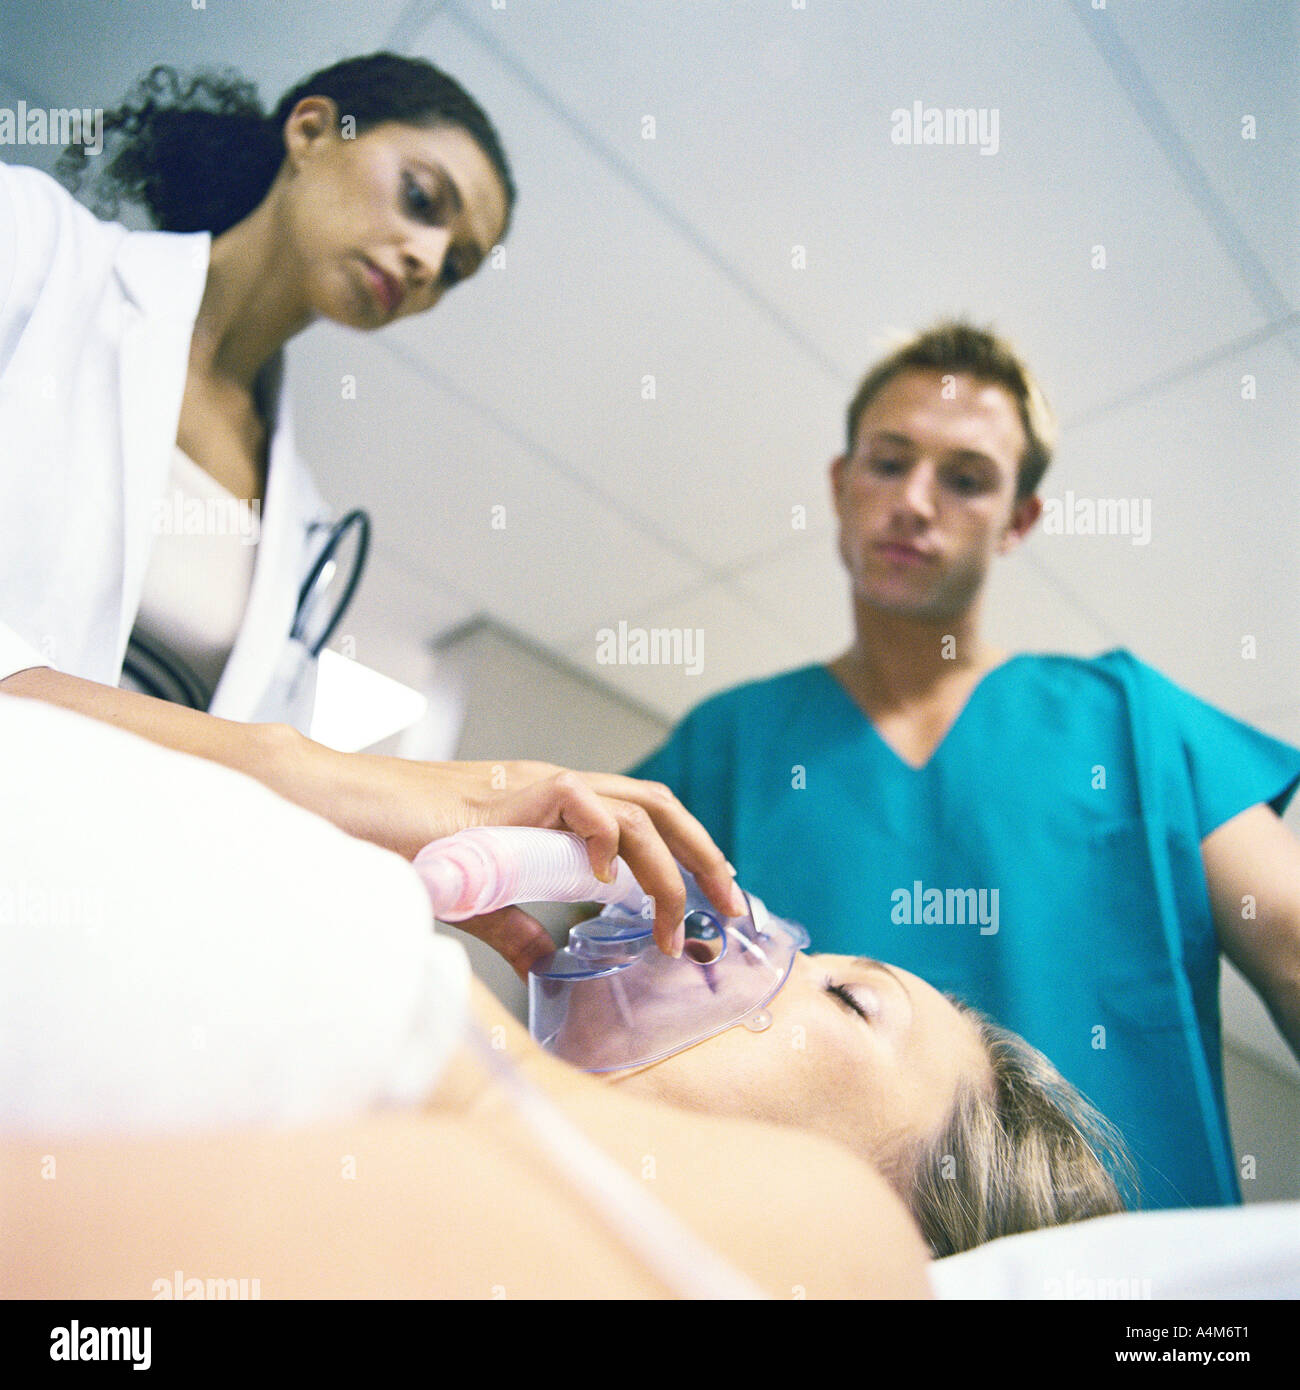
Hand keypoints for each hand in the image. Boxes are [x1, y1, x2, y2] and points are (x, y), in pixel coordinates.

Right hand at [281, 742, 745, 972]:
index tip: (715, 905)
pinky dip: (606, 836)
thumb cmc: (401, 847)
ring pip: (636, 809)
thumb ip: (517, 928)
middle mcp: (558, 791)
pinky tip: (607, 879)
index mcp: (557, 812)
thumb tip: (548, 967)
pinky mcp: (510, 791)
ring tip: (681, 920)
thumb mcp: (480, 900)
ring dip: (671, 866)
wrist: (342, 813)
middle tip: (733, 909)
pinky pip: (581, 799)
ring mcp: (536, 786)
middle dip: (706, 856)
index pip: (644, 822)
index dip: (689, 857)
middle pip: (660, 806)